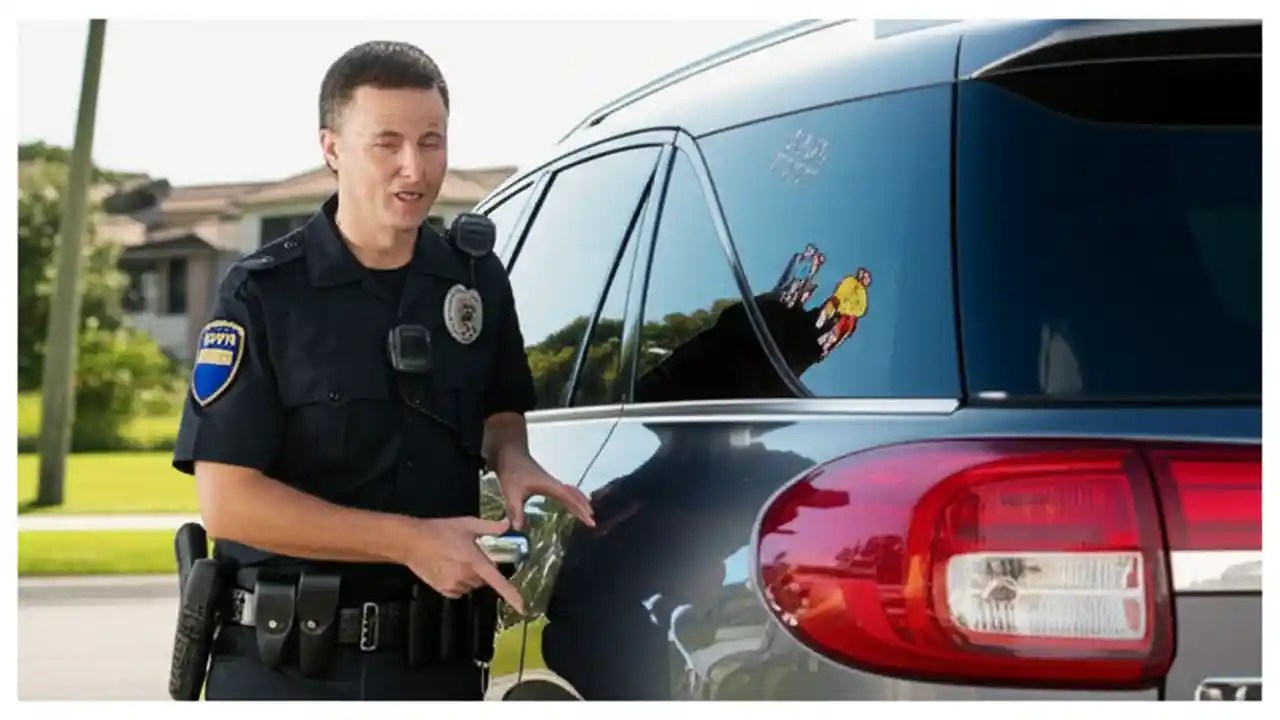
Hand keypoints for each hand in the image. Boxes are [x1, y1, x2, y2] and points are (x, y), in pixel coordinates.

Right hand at [395, 516, 524, 613]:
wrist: (411, 542)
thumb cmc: (439, 531)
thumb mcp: (467, 524)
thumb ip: (490, 527)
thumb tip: (507, 524)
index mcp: (474, 561)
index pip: (498, 582)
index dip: (512, 595)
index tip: (523, 607)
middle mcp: (466, 576)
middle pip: (484, 580)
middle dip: (482, 570)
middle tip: (469, 554)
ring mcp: (454, 585)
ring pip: (472, 585)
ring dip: (470, 576)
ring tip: (456, 559)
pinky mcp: (444, 590)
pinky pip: (460, 590)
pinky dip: (459, 582)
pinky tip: (449, 568)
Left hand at [496, 454, 594, 531]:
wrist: (511, 451)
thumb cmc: (512, 469)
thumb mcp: (512, 491)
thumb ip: (515, 510)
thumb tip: (518, 529)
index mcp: (550, 486)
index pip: (570, 499)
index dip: (580, 510)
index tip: (590, 521)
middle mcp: (554, 484)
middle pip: (574, 496)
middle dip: (584, 508)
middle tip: (592, 522)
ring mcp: (551, 482)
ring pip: (571, 492)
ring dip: (579, 502)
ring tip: (587, 512)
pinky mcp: (546, 482)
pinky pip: (565, 491)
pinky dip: (572, 497)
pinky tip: (569, 502)